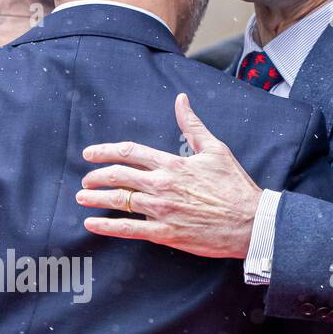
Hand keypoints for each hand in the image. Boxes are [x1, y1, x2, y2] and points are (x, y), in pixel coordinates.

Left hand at [76, 94, 262, 257]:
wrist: (250, 221)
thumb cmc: (235, 186)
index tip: (90, 153)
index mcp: (172, 164)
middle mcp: (162, 185)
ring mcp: (161, 210)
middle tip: (85, 179)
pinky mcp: (165, 233)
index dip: (105, 151)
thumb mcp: (215, 149)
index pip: (130, 152)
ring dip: (95, 198)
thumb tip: (181, 101)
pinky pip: (129, 229)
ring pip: (119, 201)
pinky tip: (92, 224)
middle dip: (96, 176)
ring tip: (82, 198)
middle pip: (118, 176)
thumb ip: (192, 125)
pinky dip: (107, 227)